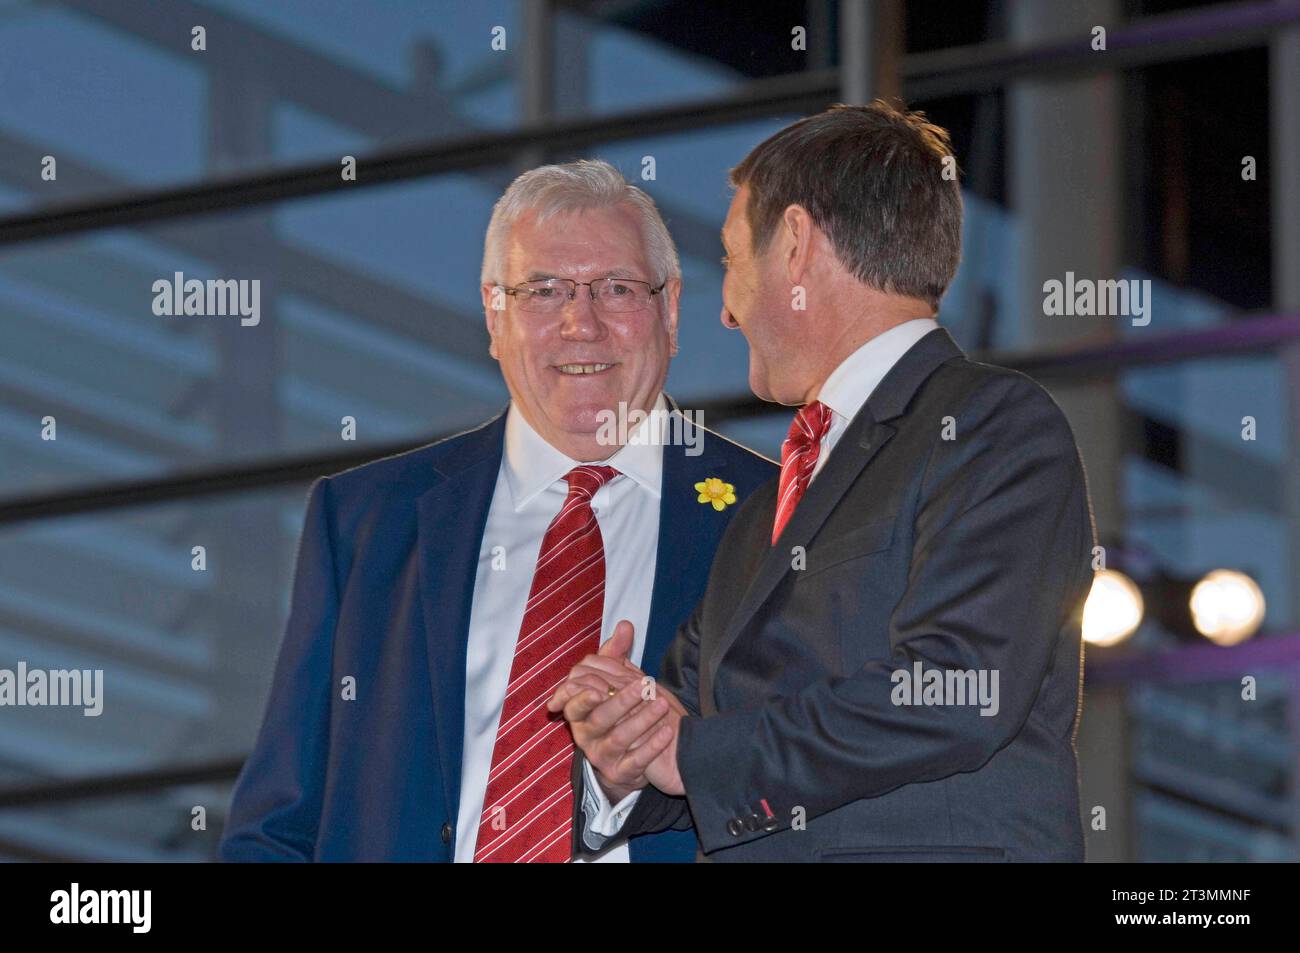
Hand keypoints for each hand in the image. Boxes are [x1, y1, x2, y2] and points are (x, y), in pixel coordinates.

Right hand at [546, 621, 680, 799]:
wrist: (630, 756)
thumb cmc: (620, 713)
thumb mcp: (616, 683)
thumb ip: (616, 656)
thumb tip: (625, 624)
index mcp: (580, 712)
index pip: (575, 701)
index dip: (586, 694)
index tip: (604, 684)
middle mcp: (586, 735)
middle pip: (599, 718)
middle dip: (620, 701)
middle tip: (644, 686)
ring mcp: (603, 756)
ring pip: (618, 739)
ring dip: (642, 721)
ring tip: (662, 704)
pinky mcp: (621, 773)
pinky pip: (636, 762)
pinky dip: (652, 747)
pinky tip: (669, 732)